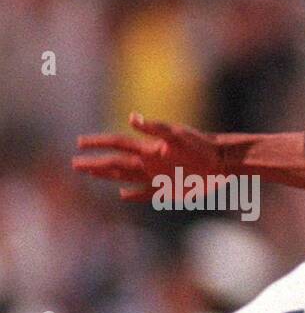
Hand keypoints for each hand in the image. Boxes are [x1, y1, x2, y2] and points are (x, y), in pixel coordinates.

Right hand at [72, 114, 225, 200]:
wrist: (221, 160)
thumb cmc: (200, 144)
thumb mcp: (178, 134)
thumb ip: (154, 128)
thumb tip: (132, 117)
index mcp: (148, 148)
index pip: (117, 144)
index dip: (98, 143)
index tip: (80, 142)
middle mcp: (149, 162)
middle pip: (116, 163)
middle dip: (95, 164)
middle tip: (75, 164)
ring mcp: (157, 176)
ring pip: (125, 177)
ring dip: (107, 176)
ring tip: (89, 173)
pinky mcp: (168, 190)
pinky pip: (146, 194)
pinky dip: (133, 195)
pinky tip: (121, 195)